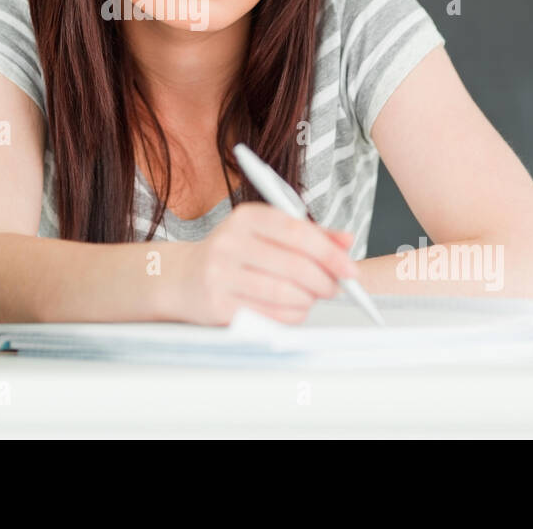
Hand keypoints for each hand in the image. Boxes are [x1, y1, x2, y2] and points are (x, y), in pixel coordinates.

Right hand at [167, 201, 359, 325]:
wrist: (182, 278)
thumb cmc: (233, 254)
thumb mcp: (265, 234)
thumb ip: (308, 234)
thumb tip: (347, 240)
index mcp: (245, 217)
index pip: (296, 231)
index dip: (329, 252)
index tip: (350, 268)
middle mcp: (229, 242)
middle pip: (294, 265)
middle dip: (325, 280)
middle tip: (336, 287)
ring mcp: (221, 274)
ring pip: (285, 293)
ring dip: (309, 300)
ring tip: (313, 297)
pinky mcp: (219, 304)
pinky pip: (270, 314)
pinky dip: (292, 315)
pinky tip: (294, 309)